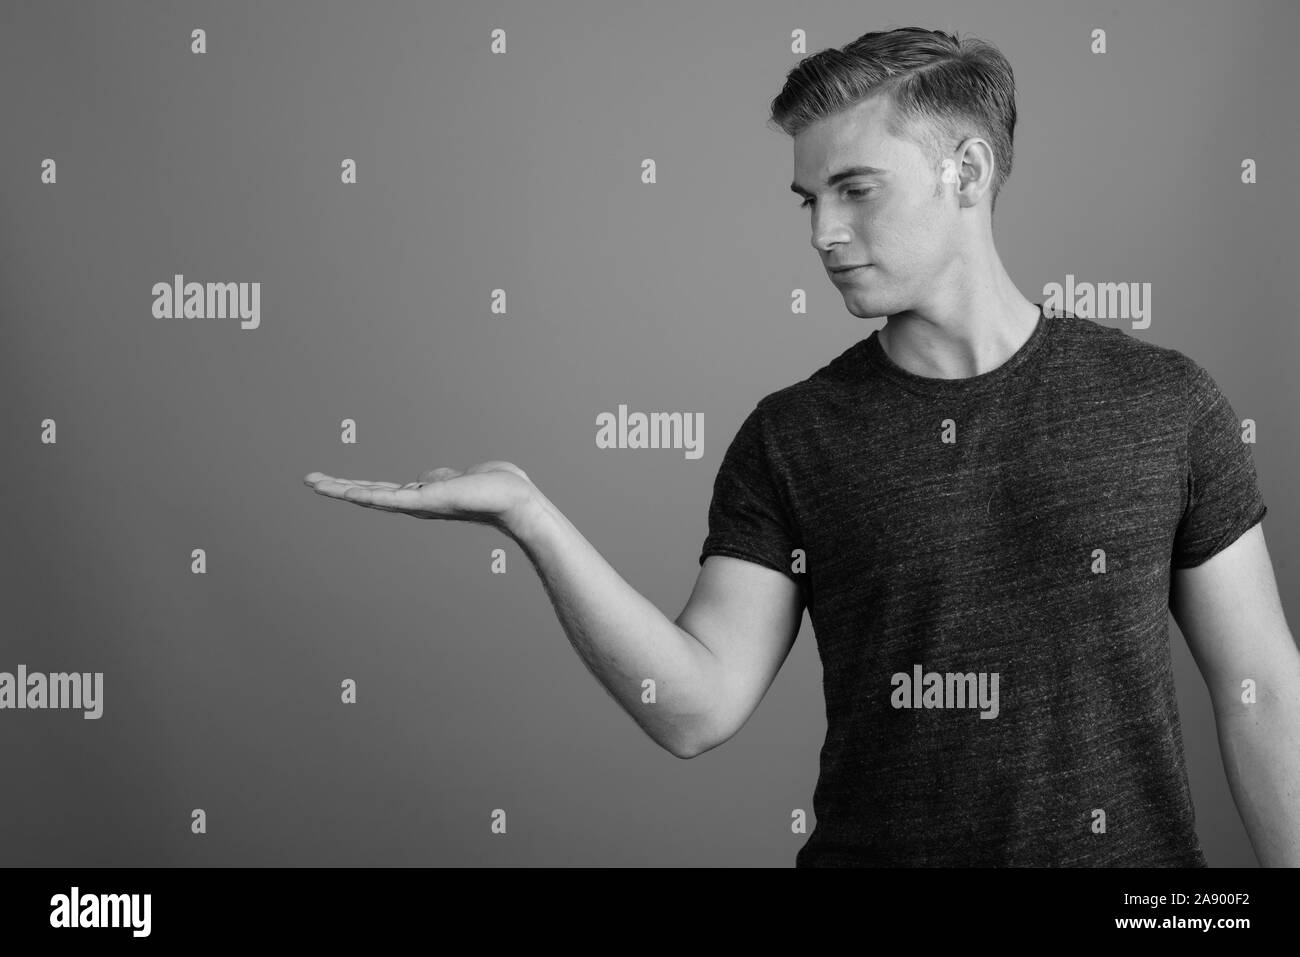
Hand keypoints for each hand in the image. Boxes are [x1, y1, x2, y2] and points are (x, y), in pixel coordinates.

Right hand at [302, 461, 537, 531]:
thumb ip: (437, 479)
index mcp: (422, 497)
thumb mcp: (456, 479)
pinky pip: (389, 498)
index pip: (381, 492)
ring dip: (341, 489)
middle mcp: (415, 504)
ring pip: (371, 496)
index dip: (356, 487)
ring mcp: (418, 504)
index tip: (331, 482)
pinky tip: (344, 491)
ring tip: (313, 482)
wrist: (514, 498)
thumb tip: (425, 479)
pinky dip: (366, 495)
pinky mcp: (425, 501)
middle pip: (368, 494)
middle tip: (308, 480)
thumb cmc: (494, 489)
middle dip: (338, 487)